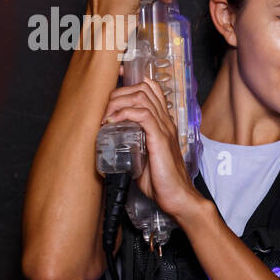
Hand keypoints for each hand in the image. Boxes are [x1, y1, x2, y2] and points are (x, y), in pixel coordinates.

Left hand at [102, 79, 204, 220]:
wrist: (177, 197)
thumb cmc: (161, 181)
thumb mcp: (142, 156)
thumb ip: (131, 145)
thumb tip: (109, 142)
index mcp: (163, 123)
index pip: (150, 89)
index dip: (129, 82)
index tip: (111, 84)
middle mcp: (166, 122)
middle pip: (143, 89)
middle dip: (117, 93)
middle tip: (102, 109)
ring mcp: (164, 129)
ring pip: (141, 97)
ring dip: (118, 102)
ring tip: (105, 115)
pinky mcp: (160, 139)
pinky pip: (143, 115)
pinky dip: (124, 113)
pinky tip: (112, 122)